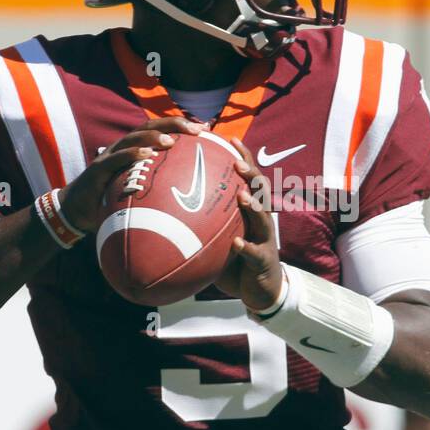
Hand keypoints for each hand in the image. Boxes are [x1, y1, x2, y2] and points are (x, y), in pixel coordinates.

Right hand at [59, 116, 205, 233]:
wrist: (75, 209)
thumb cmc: (110, 200)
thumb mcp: (135, 190)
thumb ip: (155, 187)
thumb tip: (190, 199)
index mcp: (133, 149)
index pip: (159, 130)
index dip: (181, 126)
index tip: (205, 128)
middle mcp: (123, 147)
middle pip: (150, 127)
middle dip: (174, 124)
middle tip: (197, 129)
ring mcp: (110, 156)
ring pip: (133, 137)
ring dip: (153, 137)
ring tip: (172, 140)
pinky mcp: (98, 169)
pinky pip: (116, 159)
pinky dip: (132, 154)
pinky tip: (147, 154)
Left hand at [215, 137, 282, 311]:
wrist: (260, 290)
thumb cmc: (235, 260)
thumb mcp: (218, 237)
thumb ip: (201, 222)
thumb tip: (165, 207)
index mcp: (251, 211)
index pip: (248, 179)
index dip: (242, 157)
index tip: (230, 139)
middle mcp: (261, 221)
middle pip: (261, 192)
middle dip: (251, 176)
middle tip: (237, 163)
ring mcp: (265, 240)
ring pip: (262, 219)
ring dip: (253, 206)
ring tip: (242, 196)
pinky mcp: (264, 261)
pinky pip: (255, 253)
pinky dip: (246, 248)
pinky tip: (237, 244)